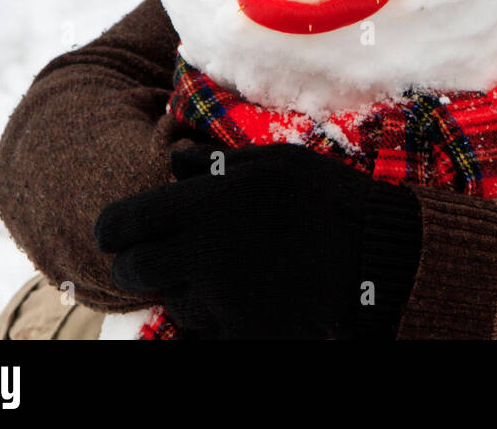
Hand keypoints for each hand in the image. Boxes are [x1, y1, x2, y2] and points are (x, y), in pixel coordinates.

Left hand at [94, 143, 420, 338]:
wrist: (381, 257)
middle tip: (169, 256)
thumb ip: (218, 164)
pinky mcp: (243, 333)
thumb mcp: (279, 162)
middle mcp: (206, 253)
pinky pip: (207, 330)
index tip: (119, 233)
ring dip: (190, 290)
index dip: (115, 229)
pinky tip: (250, 299)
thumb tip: (174, 164)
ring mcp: (224, 299)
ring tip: (232, 273)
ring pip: (173, 302)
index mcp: (208, 204)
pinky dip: (219, 317)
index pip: (123, 222)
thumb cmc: (331, 201)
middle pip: (133, 270)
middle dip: (144, 264)